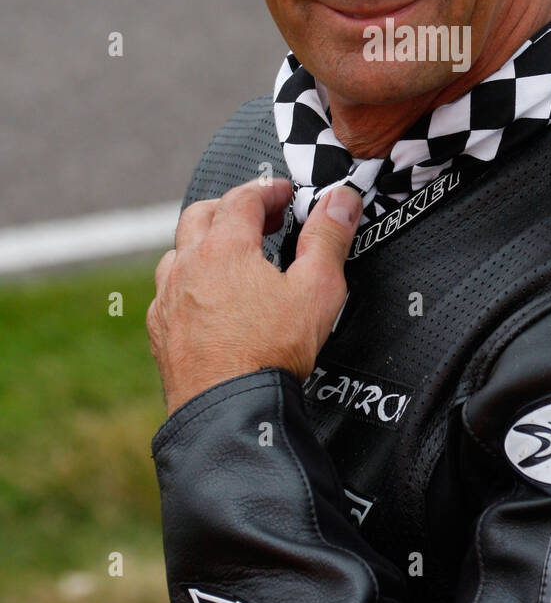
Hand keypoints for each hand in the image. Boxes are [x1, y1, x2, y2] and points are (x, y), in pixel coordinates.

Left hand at [146, 178, 362, 415]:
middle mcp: (188, 267)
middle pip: (200, 214)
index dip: (268, 190)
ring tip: (233, 257)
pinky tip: (208, 299)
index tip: (284, 194)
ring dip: (204, 243)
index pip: (243, 198)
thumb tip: (340, 201)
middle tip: (262, 219)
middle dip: (231, 207)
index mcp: (225, 248)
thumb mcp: (318, 289)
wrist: (228, 412)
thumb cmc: (270, 354)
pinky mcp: (160, 331)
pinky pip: (168, 291)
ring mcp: (168, 299)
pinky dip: (189, 281)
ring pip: (178, 252)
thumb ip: (328, 237)